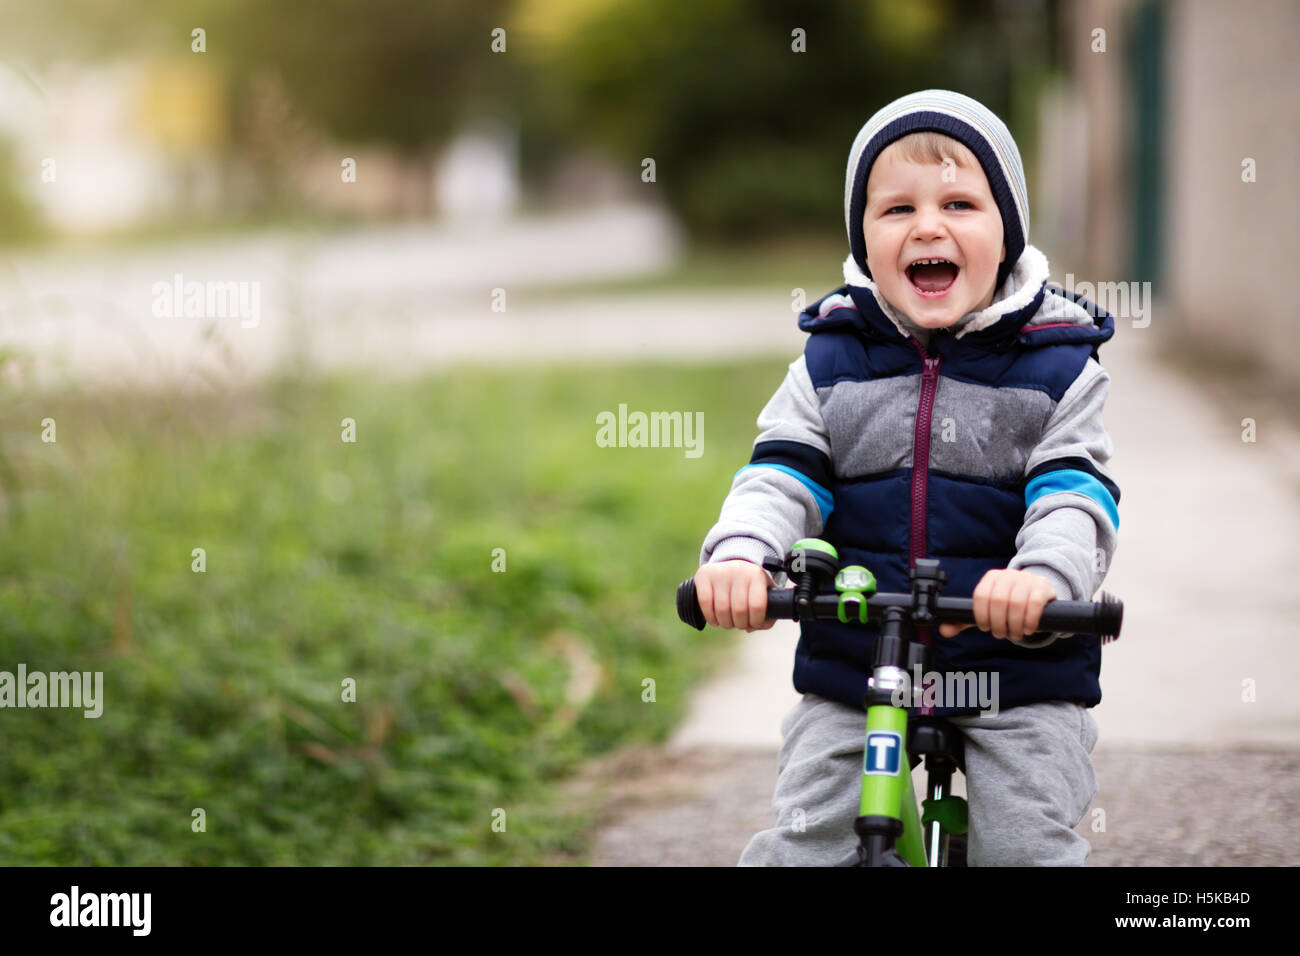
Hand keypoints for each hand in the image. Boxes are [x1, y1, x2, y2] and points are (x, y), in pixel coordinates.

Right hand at [694, 559, 776, 631]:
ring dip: (725, 623)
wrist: (731, 563)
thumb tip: (750, 628)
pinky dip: (710, 617)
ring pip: (722, 609)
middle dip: (739, 624)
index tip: (753, 624)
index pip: (757, 606)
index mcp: (757, 575)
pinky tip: (715, 620)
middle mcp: (739, 570)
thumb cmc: (750, 586)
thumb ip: (767, 615)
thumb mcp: (765, 594)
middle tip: (739, 624)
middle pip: (739, 610)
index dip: (755, 621)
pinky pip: (705, 602)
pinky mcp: (704, 574)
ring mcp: (720, 572)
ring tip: (728, 623)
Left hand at [937, 569, 1056, 642]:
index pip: (980, 596)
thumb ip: (964, 620)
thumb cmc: (1007, 604)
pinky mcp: (1043, 587)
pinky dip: (1029, 620)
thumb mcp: (986, 610)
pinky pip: (1034, 604)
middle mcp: (1008, 574)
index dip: (981, 615)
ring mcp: (1027, 579)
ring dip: (1014, 624)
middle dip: (998, 623)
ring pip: (1016, 603)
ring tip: (1014, 634)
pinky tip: (1028, 629)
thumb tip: (943, 631)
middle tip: (1000, 634)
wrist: (1038, 592)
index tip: (985, 628)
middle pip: (998, 600)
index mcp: (991, 577)